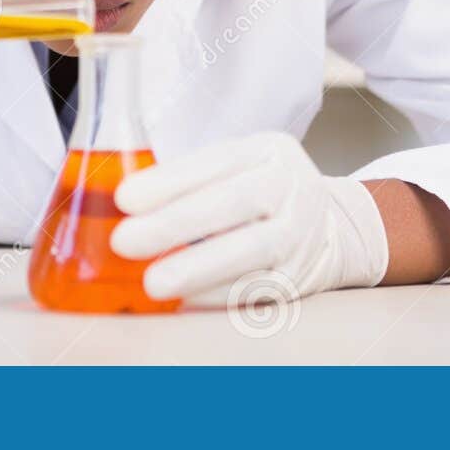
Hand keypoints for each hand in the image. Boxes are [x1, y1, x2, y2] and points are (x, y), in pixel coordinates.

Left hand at [109, 132, 389, 305]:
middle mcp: (291, 187)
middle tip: (125, 241)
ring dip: (197, 268)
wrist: (330, 227)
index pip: (216, 161)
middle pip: (234, 203)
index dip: (170, 181)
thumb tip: (119, 201)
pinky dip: (216, 294)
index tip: (125, 198)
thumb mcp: (240, 165)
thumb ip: (192, 177)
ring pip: (249, 251)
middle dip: (175, 223)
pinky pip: (255, 287)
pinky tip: (183, 299)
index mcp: (268, 151)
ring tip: (153, 282)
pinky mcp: (299, 278)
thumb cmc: (262, 193)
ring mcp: (300, 234)